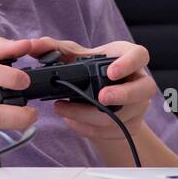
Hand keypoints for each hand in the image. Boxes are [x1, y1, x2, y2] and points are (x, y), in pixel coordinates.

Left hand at [27, 36, 155, 143]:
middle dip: (122, 95)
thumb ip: (52, 48)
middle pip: (144, 90)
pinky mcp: (132, 125)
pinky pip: (114, 132)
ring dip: (91, 116)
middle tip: (100, 98)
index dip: (129, 64)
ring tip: (64, 110)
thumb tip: (33, 46)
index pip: (140, 55)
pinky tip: (72, 121)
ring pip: (123, 116)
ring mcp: (138, 105)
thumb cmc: (88, 68)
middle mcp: (139, 81)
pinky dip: (90, 130)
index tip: (111, 72)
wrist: (95, 92)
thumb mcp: (71, 55)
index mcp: (129, 57)